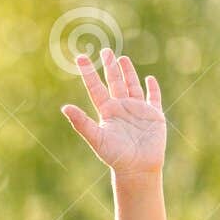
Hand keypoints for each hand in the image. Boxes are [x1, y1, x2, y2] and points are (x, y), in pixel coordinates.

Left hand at [62, 49, 164, 176]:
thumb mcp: (97, 138)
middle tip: (105, 51)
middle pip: (114, 82)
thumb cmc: (115, 156)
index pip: (96, 87)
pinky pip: (154, 98)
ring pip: (131, 86)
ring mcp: (138, 110)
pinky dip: (152, 88)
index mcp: (107, 112)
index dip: (88, 72)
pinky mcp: (154, 115)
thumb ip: (81, 123)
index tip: (80, 57)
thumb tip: (64, 108)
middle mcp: (121, 108)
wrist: (137, 168)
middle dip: (110, 67)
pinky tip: (149, 79)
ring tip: (121, 59)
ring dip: (128, 73)